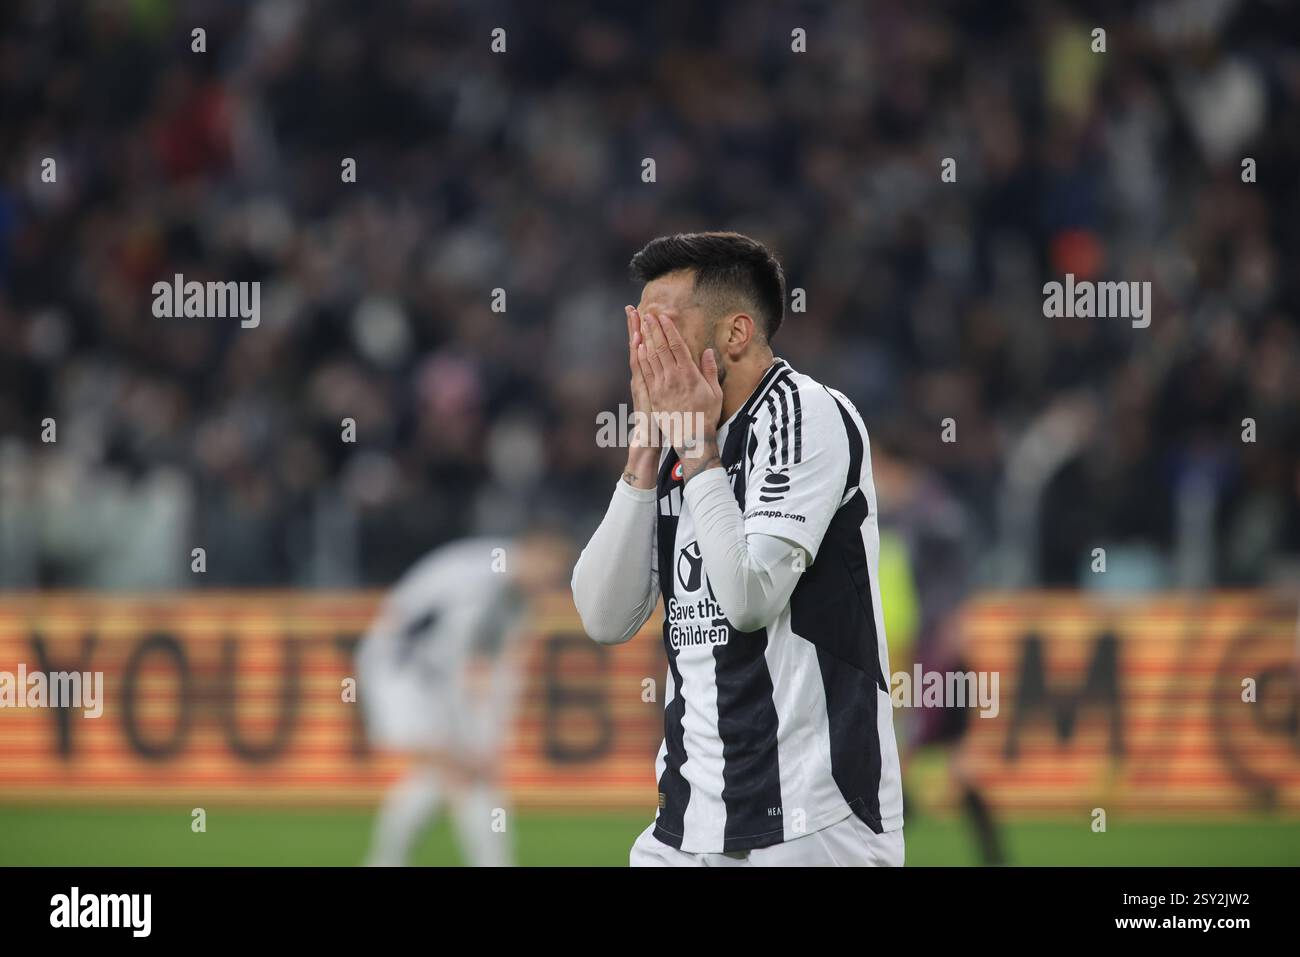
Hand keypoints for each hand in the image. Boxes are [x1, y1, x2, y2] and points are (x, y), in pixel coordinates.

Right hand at [623, 305, 658, 488]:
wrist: (650, 442)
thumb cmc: (662, 422)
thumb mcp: (665, 398)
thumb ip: (669, 381)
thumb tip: (676, 367)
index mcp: (650, 378)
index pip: (647, 349)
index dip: (645, 332)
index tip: (644, 314)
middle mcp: (642, 378)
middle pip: (639, 347)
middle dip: (636, 327)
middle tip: (631, 308)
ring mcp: (641, 384)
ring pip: (637, 355)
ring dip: (635, 336)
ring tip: (633, 317)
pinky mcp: (643, 394)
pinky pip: (641, 372)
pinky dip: (638, 358)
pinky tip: (638, 343)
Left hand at [636, 312, 722, 474]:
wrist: (691, 438)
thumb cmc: (706, 416)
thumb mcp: (715, 393)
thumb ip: (709, 371)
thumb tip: (707, 352)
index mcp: (689, 374)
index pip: (676, 346)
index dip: (669, 330)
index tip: (663, 317)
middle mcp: (673, 377)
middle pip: (661, 348)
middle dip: (654, 329)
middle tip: (648, 314)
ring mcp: (661, 386)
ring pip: (650, 358)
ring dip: (645, 339)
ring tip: (640, 325)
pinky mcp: (653, 395)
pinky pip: (645, 372)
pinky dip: (641, 358)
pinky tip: (638, 348)